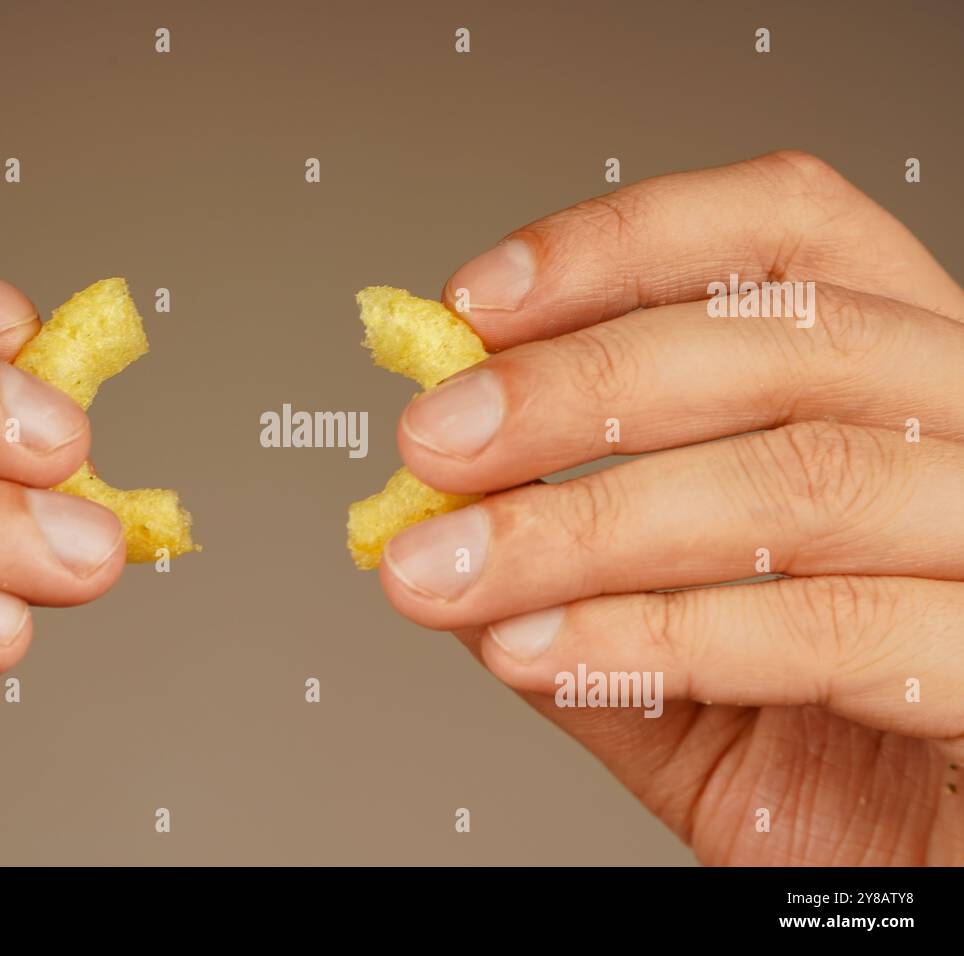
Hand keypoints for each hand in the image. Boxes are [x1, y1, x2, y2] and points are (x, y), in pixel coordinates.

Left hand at [378, 151, 963, 864]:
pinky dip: (663, 635)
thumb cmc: (828, 761)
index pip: (787, 239)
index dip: (622, 246)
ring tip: (447, 568)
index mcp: (899, 392)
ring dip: (584, 523)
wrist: (927, 881)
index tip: (472, 303)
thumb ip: (578, 578)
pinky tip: (540, 651)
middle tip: (432, 442)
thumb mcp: (674, 654)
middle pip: (786, 340)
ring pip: (800, 478)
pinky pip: (836, 630)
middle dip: (575, 386)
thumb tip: (440, 512)